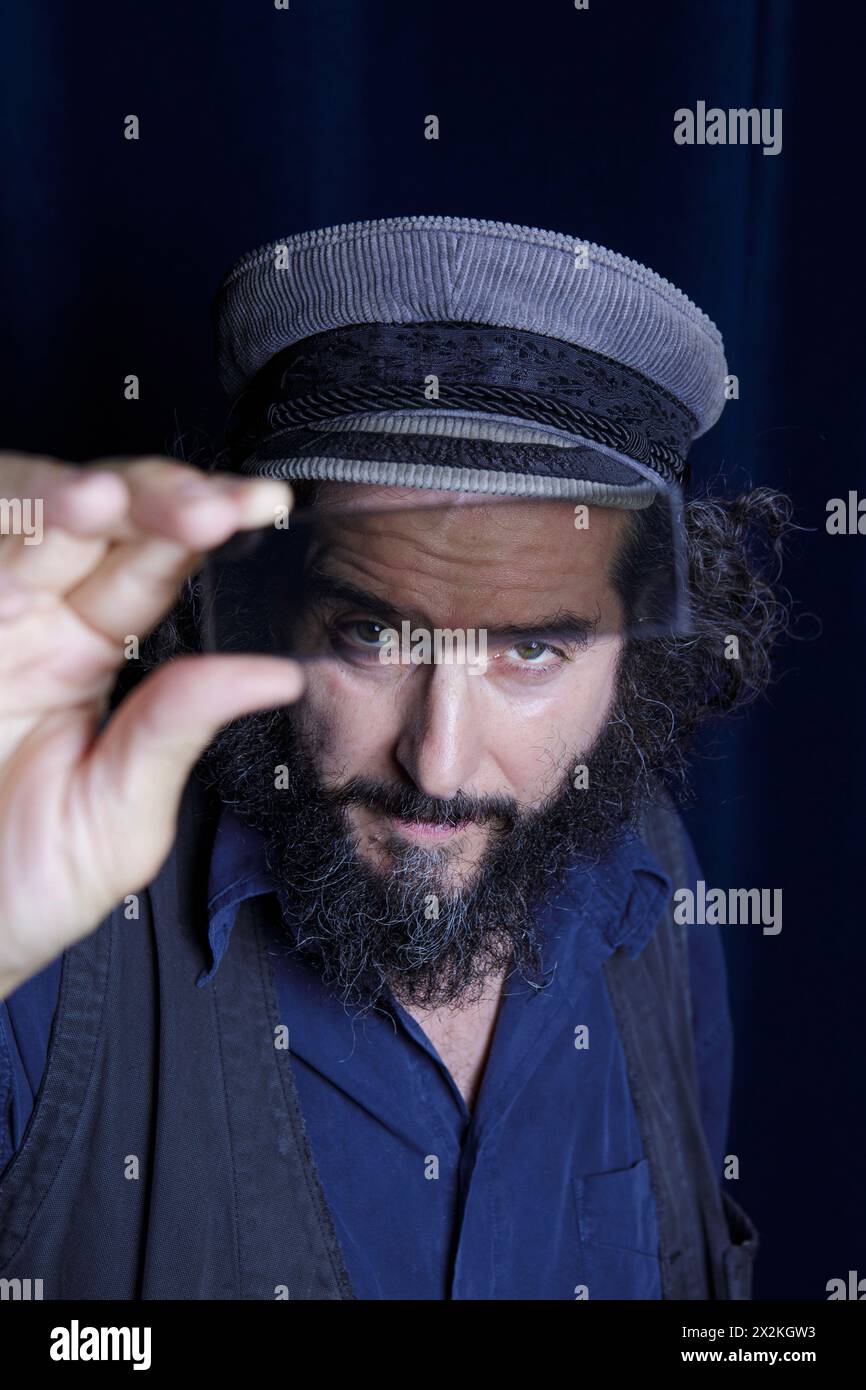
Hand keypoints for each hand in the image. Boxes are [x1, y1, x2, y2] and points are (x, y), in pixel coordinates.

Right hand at [0, 453, 305, 997]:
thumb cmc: (22, 884)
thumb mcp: (120, 816)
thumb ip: (181, 729)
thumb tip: (278, 674)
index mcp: (93, 651)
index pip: (158, 566)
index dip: (205, 527)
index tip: (258, 508)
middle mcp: (37, 617)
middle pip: (100, 522)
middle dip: (156, 499)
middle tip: (204, 506)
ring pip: (25, 519)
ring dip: (67, 498)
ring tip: (106, 501)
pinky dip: (4, 526)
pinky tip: (44, 516)